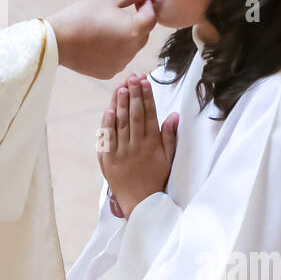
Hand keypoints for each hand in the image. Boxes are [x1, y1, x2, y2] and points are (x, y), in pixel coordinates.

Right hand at [46, 0, 157, 79]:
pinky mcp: (109, 72)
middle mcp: (132, 50)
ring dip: (127, 37)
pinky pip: (119, 59)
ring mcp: (121, 64)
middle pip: (144, 33)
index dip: (148, 6)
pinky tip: (100, 42)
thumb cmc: (82, 16)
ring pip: (132, 47)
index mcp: (134, 30)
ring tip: (108, 28)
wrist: (57, 41)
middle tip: (124, 12)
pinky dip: (116, 50)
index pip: (152, 16)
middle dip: (139, 21)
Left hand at [98, 73, 178, 218]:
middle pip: (134, 114)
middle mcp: (136, 145)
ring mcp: (121, 151)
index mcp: (152, 144)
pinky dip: (108, 123)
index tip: (145, 81)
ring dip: (120, 103)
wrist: (139, 202)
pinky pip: (107, 137)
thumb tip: (173, 115)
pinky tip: (109, 109)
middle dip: (133, 94)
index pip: (149, 114)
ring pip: (120, 123)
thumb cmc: (155, 178)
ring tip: (121, 87)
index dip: (146, 96)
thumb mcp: (168, 158)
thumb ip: (170, 135)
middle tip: (132, 77)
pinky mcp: (108, 158)